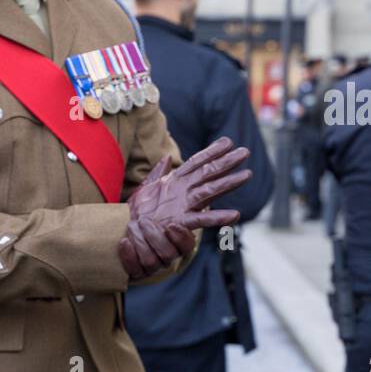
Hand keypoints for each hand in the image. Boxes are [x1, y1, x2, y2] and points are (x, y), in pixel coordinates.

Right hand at [117, 136, 252, 279]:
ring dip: (229, 182)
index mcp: (174, 181)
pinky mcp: (179, 221)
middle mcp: (180, 189)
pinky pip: (202, 219)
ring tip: (247, 175)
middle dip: (227, 161)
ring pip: (209, 190)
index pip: (196, 162)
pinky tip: (235, 215)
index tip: (228, 142)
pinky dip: (218, 217)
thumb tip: (167, 158)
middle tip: (245, 152)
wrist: (123, 229)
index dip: (212, 151)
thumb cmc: (136, 210)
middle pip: (207, 172)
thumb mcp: (147, 186)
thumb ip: (160, 172)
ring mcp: (181, 204)